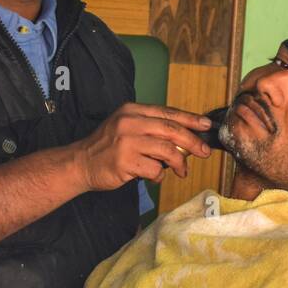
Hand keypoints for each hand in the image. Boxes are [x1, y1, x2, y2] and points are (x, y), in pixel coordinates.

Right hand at [75, 103, 212, 188]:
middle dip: (193, 142)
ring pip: (167, 151)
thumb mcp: (127, 127)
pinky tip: (155, 176)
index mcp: (132, 110)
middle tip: (204, 152)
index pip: (168, 113)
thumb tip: (186, 138)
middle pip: (171, 130)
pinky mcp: (125, 162)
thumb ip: (152, 129)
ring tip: (181, 171)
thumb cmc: (108, 147)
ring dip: (179, 163)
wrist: (80, 163)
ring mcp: (126, 142)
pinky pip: (155, 169)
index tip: (207, 125)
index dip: (190, 119)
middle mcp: (130, 123)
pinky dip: (160, 175)